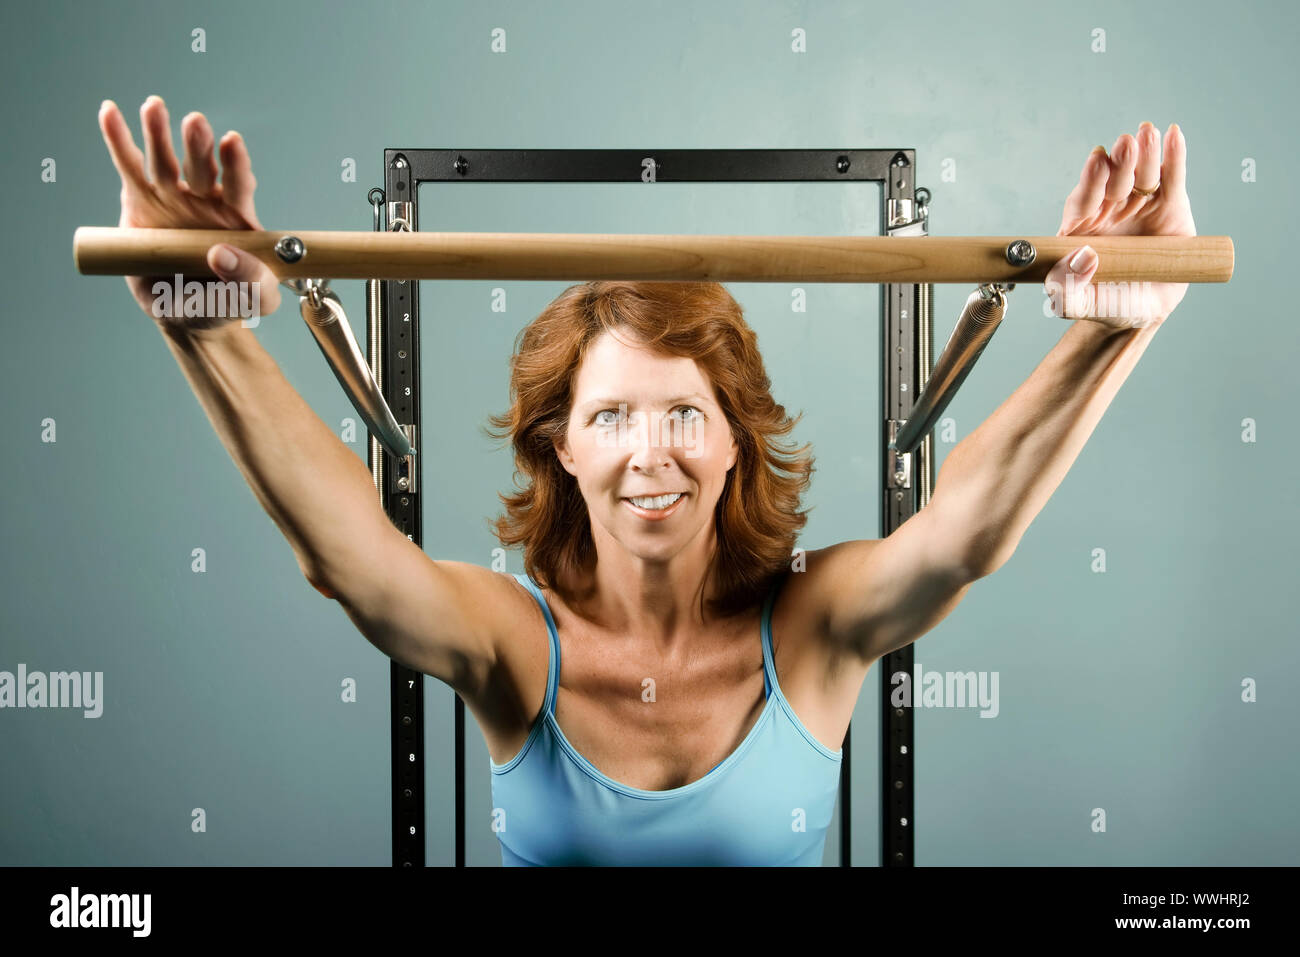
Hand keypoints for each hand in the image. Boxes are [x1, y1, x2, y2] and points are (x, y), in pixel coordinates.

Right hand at [98, 95, 281, 331]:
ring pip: (164, 160)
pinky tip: (110, 113)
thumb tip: (222, 254)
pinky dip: (118, 139)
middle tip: (195, 123)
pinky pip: (128, 167)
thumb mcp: (251, 301)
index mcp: (237, 217)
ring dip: (158, 133)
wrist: (188, 314)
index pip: (238, 186)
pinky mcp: (140, 199)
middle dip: (198, 144)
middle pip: (201, 165)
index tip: (231, 143)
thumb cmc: (228, 303)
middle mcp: (205, 199)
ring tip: (154, 107)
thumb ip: (252, 283)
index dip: (236, 165)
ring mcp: (171, 197)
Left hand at [1043, 122, 1195, 329]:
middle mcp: (1107, 212)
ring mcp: (1137, 206)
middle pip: (1112, 183)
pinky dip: (1174, 157)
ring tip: (1148, 133)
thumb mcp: (1081, 305)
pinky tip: (1175, 135)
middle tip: (1126, 143)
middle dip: (1119, 164)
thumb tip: (1081, 258)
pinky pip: (1171, 179)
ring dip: (1144, 154)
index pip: (1082, 203)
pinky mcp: (1168, 205)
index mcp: (1080, 231)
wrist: (1141, 312)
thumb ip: (1069, 290)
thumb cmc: (1105, 306)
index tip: (1097, 161)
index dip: (1090, 182)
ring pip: (1141, 176)